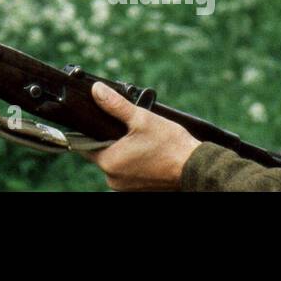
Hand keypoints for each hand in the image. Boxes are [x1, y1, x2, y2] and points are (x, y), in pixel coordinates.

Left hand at [79, 81, 201, 190]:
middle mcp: (113, 180)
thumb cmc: (169, 145)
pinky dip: (133, 161)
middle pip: (101, 153)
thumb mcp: (141, 119)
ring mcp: (126, 188)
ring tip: (138, 139)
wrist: (195, 167)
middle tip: (126, 127)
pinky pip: (127, 171)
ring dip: (122, 150)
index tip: (100, 120)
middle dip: (110, 139)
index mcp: (109, 163)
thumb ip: (115, 105)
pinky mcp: (138, 189)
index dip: (91, 131)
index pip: (86, 145)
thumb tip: (96, 90)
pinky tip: (145, 151)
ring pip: (115, 162)